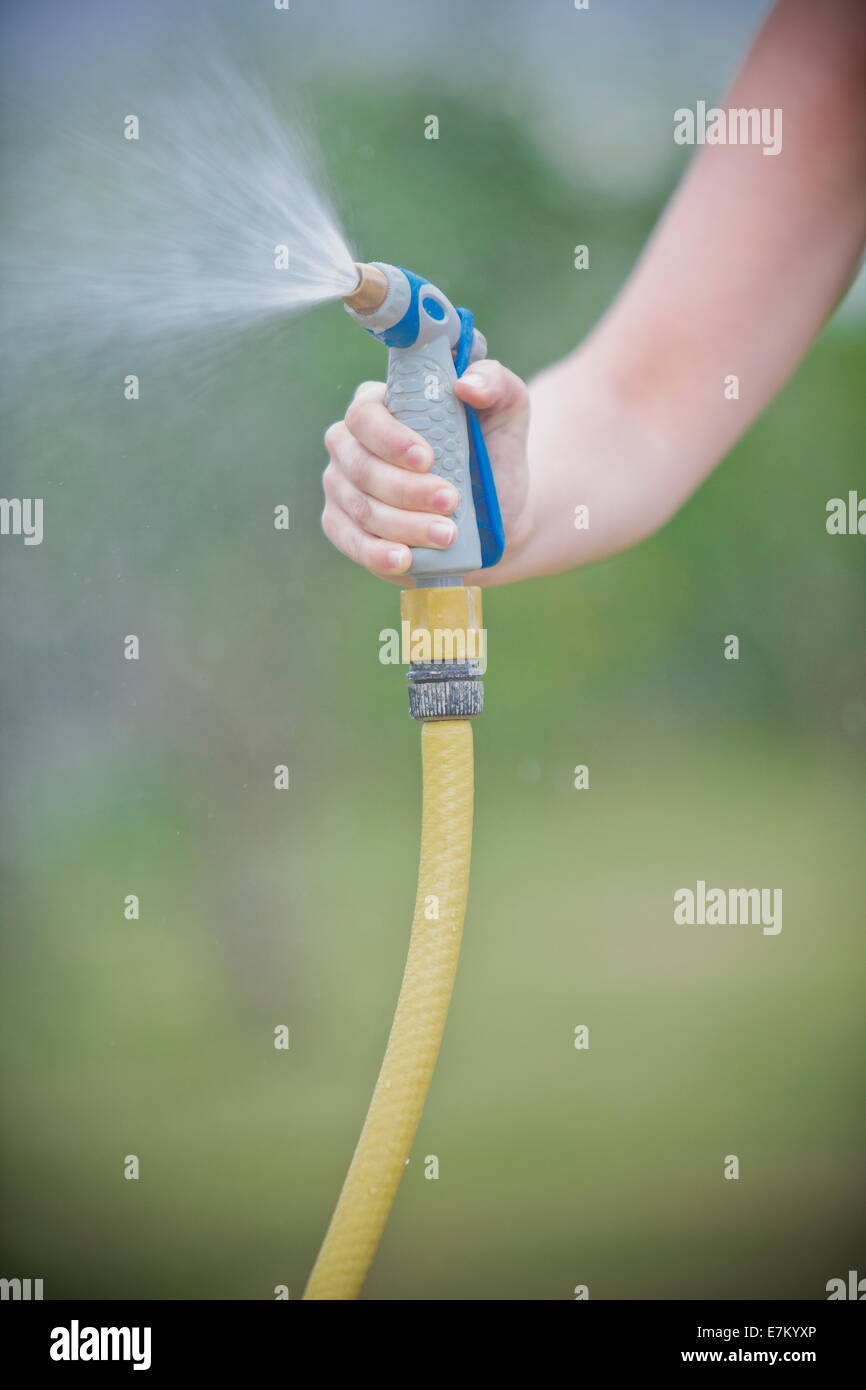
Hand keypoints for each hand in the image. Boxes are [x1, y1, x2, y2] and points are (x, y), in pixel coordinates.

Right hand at [321, 359, 530, 581]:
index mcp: (379, 406)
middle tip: (451, 501)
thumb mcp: (507, 411)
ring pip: (362, 508)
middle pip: (362, 467)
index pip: (365, 414)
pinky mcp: (344, 527)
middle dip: (407, 489)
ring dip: (404, 525)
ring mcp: (343, 488)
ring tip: (446, 535)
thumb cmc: (494, 454)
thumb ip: (495, 381)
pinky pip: (351, 542)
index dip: (390, 438)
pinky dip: (377, 553)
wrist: (496, 514)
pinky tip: (404, 559)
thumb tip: (467, 385)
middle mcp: (351, 445)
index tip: (427, 458)